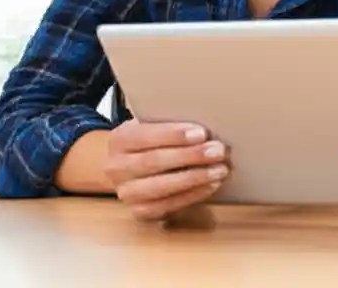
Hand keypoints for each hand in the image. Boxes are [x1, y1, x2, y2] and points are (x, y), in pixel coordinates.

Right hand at [104, 120, 228, 221]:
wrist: (129, 170)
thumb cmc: (150, 143)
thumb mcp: (151, 127)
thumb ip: (169, 125)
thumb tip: (205, 129)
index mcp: (119, 140)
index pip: (146, 136)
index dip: (174, 135)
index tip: (202, 133)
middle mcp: (117, 168)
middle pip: (155, 161)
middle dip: (191, 156)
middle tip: (218, 150)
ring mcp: (127, 193)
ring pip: (162, 186)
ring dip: (195, 177)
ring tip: (220, 169)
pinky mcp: (140, 212)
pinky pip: (169, 205)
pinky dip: (193, 194)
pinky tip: (211, 185)